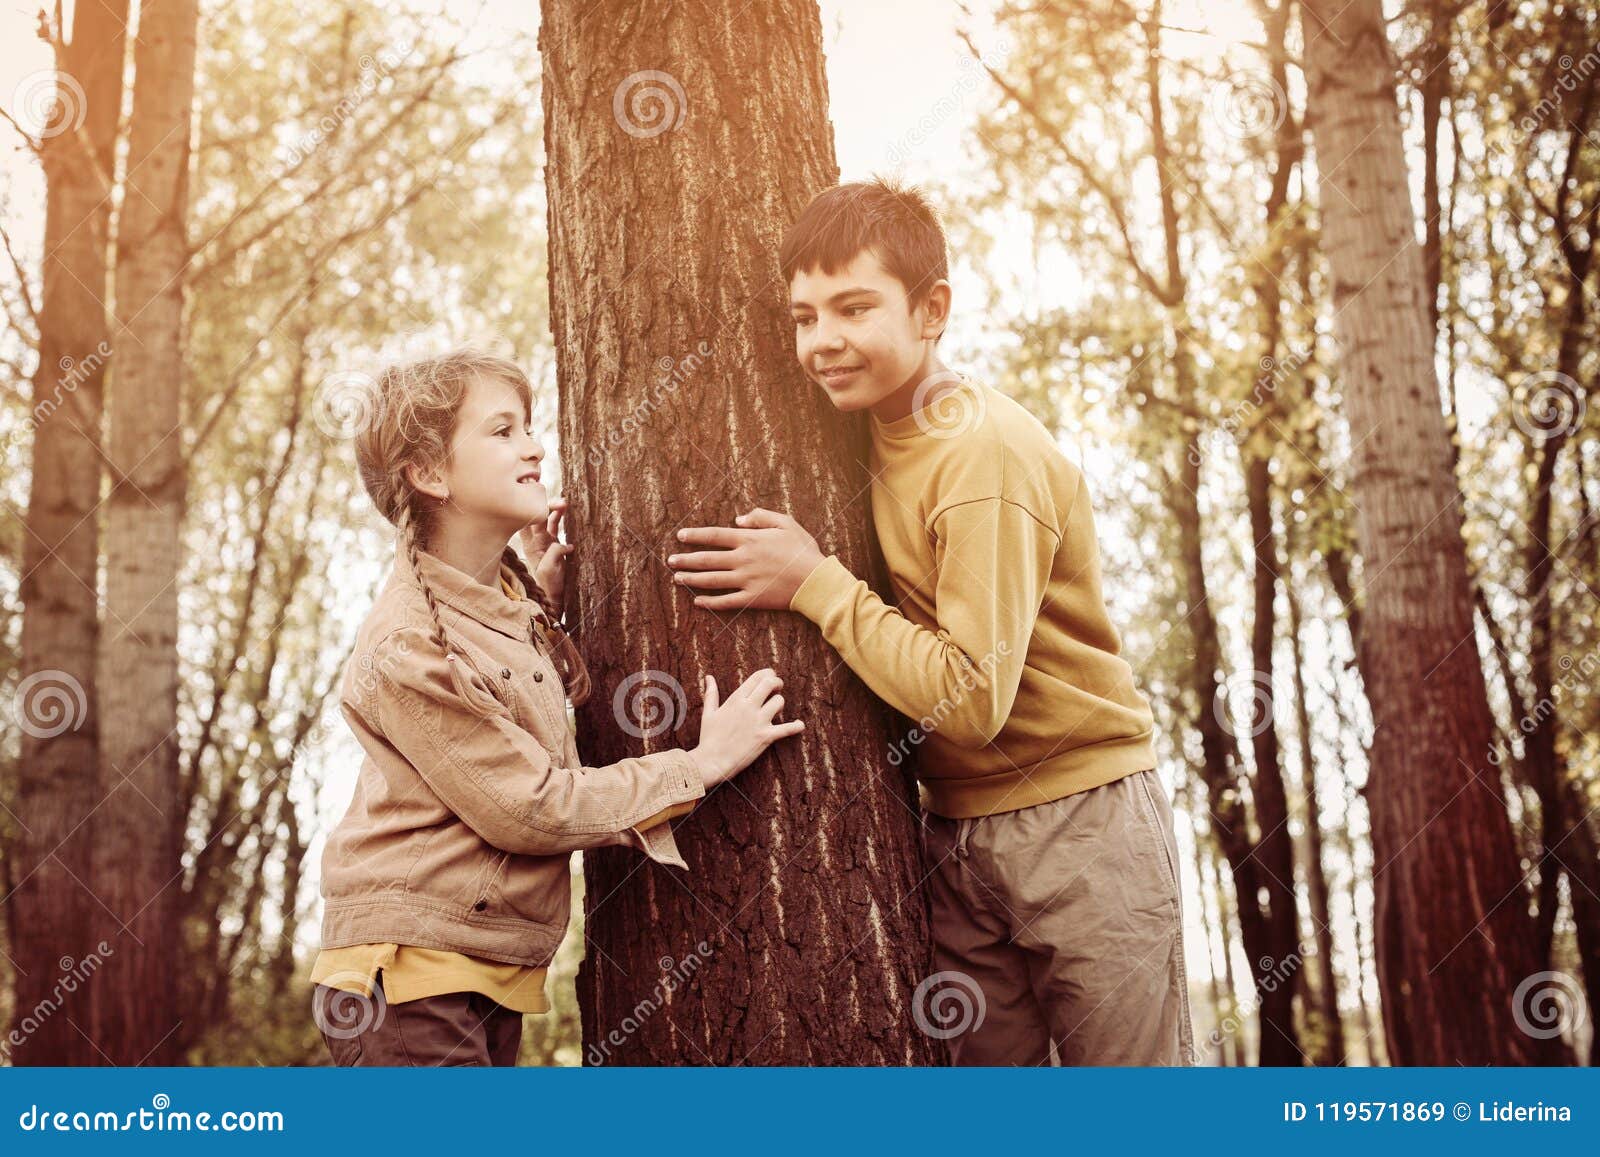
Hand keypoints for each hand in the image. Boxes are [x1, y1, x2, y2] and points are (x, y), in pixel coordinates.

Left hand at [520, 497, 572, 610]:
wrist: (556, 595)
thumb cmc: (549, 584)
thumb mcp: (549, 570)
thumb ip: (554, 554)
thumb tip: (564, 543)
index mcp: (531, 545)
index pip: (529, 522)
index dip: (534, 510)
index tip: (544, 502)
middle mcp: (535, 540)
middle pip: (536, 516)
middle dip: (544, 505)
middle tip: (559, 501)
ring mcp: (544, 540)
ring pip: (546, 519)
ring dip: (554, 509)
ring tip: (565, 503)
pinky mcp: (554, 542)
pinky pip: (555, 525)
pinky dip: (559, 516)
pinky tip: (567, 509)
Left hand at [667, 508, 824, 610]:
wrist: (815, 580)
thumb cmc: (803, 550)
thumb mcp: (786, 523)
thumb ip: (761, 516)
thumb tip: (739, 519)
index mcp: (749, 540)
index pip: (714, 535)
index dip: (695, 535)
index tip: (681, 536)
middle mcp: (742, 560)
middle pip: (706, 559)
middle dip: (685, 560)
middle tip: (670, 560)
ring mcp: (745, 581)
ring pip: (711, 580)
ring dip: (691, 579)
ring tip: (677, 578)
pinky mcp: (751, 599)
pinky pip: (726, 602)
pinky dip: (710, 603)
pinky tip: (698, 602)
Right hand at [689, 668, 803, 787]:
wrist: (712, 761)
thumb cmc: (709, 738)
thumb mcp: (708, 713)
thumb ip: (711, 694)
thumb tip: (708, 677)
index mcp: (736, 699)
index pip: (757, 677)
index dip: (767, 674)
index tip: (770, 677)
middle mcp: (748, 707)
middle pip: (770, 684)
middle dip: (777, 682)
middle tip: (778, 687)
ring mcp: (758, 721)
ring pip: (779, 701)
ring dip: (780, 703)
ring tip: (776, 709)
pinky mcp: (766, 736)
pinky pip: (787, 729)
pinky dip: (796, 726)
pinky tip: (799, 724)